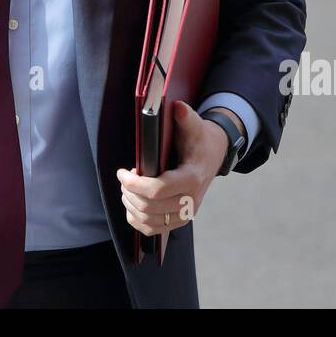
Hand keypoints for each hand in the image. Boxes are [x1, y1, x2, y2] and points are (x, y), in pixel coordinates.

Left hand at [116, 100, 229, 238]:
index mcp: (192, 179)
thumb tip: (177, 107)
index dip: (134, 184)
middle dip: (129, 192)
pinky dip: (137, 219)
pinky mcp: (180, 220)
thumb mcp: (194, 125)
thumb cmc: (199, 139)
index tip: (122, 172)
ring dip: (131, 205)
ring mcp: (186, 214)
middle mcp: (190, 201)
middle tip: (124, 178)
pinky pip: (152, 230)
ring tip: (127, 188)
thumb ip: (186, 116)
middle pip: (149, 207)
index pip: (157, 190)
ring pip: (148, 221)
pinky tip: (133, 203)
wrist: (213, 155)